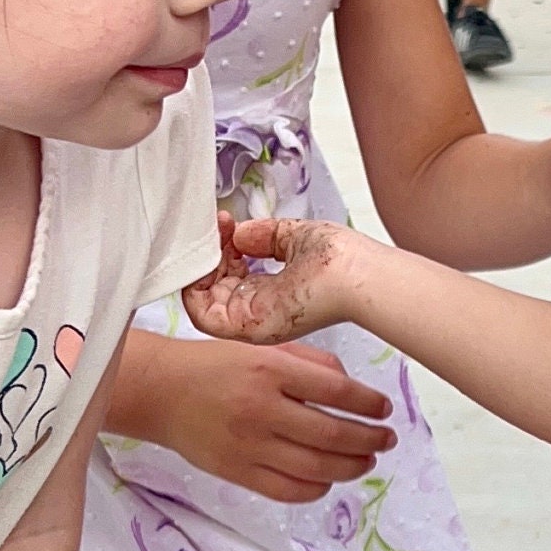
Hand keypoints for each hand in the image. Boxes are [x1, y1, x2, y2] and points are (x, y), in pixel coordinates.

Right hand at [136, 329, 395, 502]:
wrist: (159, 392)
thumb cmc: (216, 366)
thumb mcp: (262, 348)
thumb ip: (309, 362)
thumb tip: (351, 388)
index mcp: (269, 371)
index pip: (336, 392)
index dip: (369, 404)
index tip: (384, 409)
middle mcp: (260, 409)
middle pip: (332, 434)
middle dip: (370, 440)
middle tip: (386, 439)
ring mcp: (248, 446)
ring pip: (316, 467)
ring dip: (351, 466)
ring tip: (366, 460)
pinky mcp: (237, 473)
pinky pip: (289, 490)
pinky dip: (318, 487)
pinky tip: (329, 478)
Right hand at [184, 213, 365, 351]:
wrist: (354, 274)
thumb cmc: (338, 258)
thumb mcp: (292, 237)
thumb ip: (262, 236)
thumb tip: (238, 233)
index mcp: (271, 292)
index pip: (228, 275)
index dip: (220, 248)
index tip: (226, 223)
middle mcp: (258, 309)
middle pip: (211, 286)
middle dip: (209, 251)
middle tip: (221, 226)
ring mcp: (251, 320)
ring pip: (201, 299)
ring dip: (200, 264)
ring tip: (217, 238)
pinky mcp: (245, 326)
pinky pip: (201, 314)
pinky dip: (195, 285)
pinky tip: (213, 256)